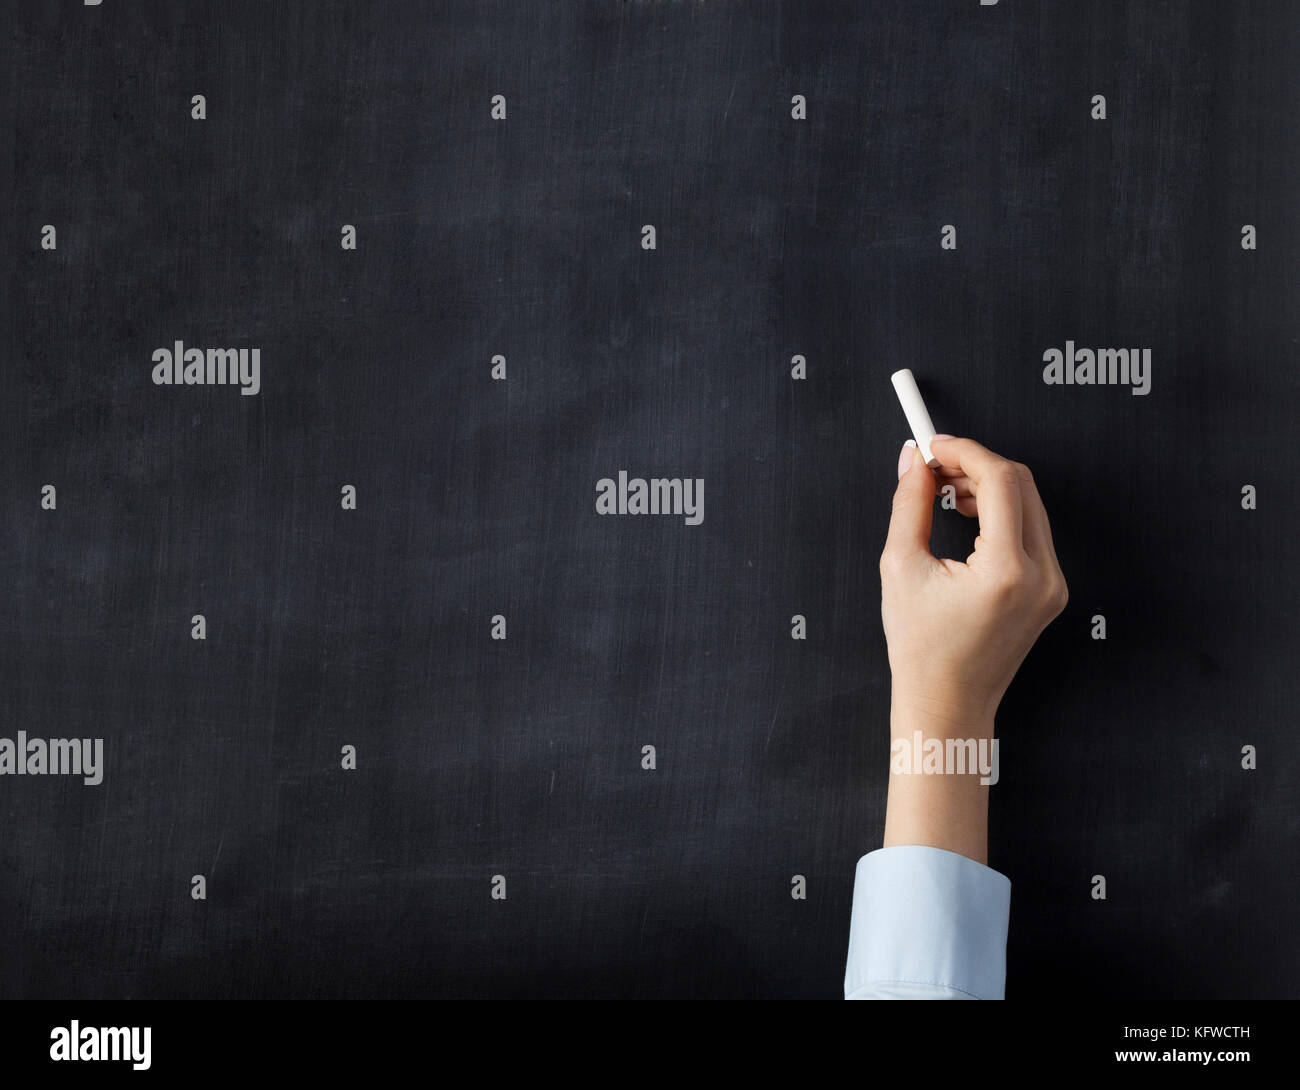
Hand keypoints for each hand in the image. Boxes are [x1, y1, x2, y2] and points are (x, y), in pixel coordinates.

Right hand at [881, 436, 1068, 729]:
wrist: (948, 703)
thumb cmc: (921, 649)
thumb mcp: (901, 568)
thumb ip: (908, 505)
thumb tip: (913, 460)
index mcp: (1007, 571)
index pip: (1000, 480)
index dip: (964, 452)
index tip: (934, 445)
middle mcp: (1043, 575)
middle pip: (1021, 484)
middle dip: (976, 464)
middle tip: (935, 466)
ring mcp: (1054, 584)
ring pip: (1030, 503)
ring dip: (989, 485)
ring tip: (945, 493)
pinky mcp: (1052, 590)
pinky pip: (1033, 530)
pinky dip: (1001, 511)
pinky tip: (969, 516)